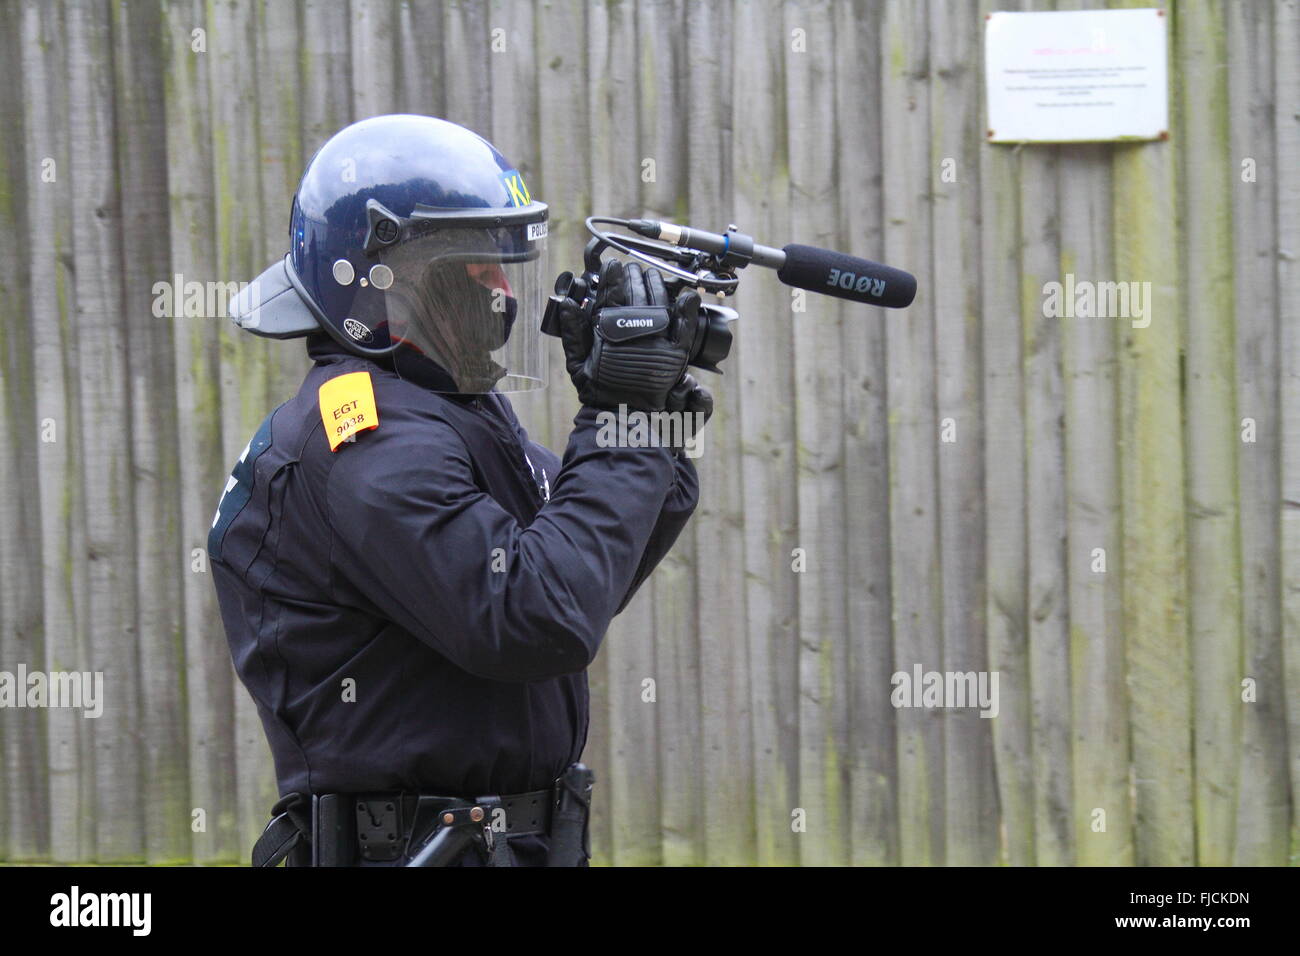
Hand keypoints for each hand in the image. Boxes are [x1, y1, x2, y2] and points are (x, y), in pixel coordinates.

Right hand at [557, 259, 701, 411]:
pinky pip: (684, 324)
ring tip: (650, 275)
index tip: (612, 266)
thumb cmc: (599, 389)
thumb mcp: (577, 362)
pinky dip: (687, 307)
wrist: (622, 414)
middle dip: (633, 276)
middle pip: (636, 292)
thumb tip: (566, 303)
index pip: (610, 294)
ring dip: (655, 283)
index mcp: (608, 331)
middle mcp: (634, 332)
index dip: (611, 276)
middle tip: (631, 269)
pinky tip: (686, 294)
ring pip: (659, 301)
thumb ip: (572, 332)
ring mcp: (657, 341)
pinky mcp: (675, 353)